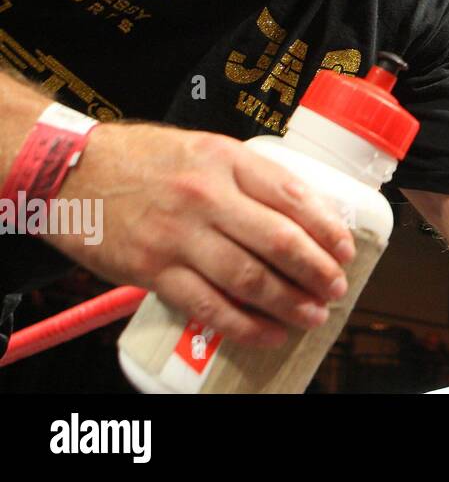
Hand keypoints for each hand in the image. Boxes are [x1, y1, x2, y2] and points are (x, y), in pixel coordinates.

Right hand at [45, 121, 355, 345]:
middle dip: (317, 270)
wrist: (71, 172)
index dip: (327, 228)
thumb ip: (249, 177)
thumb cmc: (143, 159)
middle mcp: (206, 196)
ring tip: (313, 314)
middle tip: (336, 287)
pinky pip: (208, 305)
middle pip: (279, 241)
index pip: (293, 196)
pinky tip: (269, 332)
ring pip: (249, 278)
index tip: (344, 249)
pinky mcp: (152, 270)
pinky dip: (244, 325)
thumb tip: (302, 214)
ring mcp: (179, 236)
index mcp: (226, 160)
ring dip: (289, 302)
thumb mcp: (205, 149)